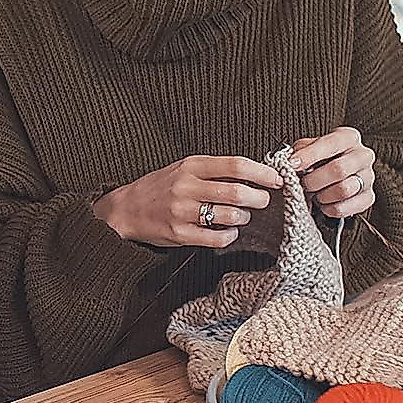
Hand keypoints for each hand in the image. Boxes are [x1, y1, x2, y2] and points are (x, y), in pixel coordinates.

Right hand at [91, 155, 282, 248]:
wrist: (126, 209)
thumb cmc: (160, 187)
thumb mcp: (184, 168)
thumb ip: (214, 170)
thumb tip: (254, 172)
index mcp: (191, 166)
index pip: (236, 165)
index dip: (262, 172)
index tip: (276, 179)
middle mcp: (186, 187)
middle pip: (238, 192)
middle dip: (259, 198)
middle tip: (262, 201)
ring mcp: (182, 211)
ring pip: (231, 216)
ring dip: (244, 218)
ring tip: (241, 216)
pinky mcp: (179, 233)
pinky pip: (218, 237)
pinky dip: (230, 235)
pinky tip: (228, 231)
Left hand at [291, 127, 374, 217]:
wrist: (330, 178)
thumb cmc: (317, 160)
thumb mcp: (306, 149)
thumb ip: (298, 153)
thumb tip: (287, 166)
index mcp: (348, 138)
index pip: (330, 144)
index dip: (309, 156)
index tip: (291, 165)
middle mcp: (363, 155)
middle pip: (339, 169)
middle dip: (314, 180)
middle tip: (302, 184)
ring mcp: (369, 177)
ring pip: (344, 190)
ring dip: (322, 196)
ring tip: (313, 194)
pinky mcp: (368, 197)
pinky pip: (346, 208)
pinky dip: (329, 209)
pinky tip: (323, 205)